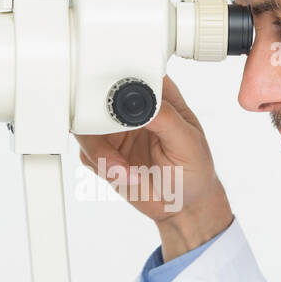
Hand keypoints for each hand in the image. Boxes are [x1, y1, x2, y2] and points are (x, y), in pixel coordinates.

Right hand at [74, 76, 232, 260]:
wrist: (183, 206)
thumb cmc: (194, 170)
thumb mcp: (188, 142)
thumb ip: (166, 118)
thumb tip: (143, 100)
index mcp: (158, 96)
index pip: (131, 75)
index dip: (116, 80)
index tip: (112, 99)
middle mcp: (133, 109)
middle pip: (97, 97)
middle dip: (97, 120)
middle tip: (110, 144)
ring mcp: (115, 131)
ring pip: (86, 128)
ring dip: (101, 152)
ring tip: (124, 170)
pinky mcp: (103, 153)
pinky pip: (87, 154)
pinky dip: (104, 167)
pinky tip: (127, 176)